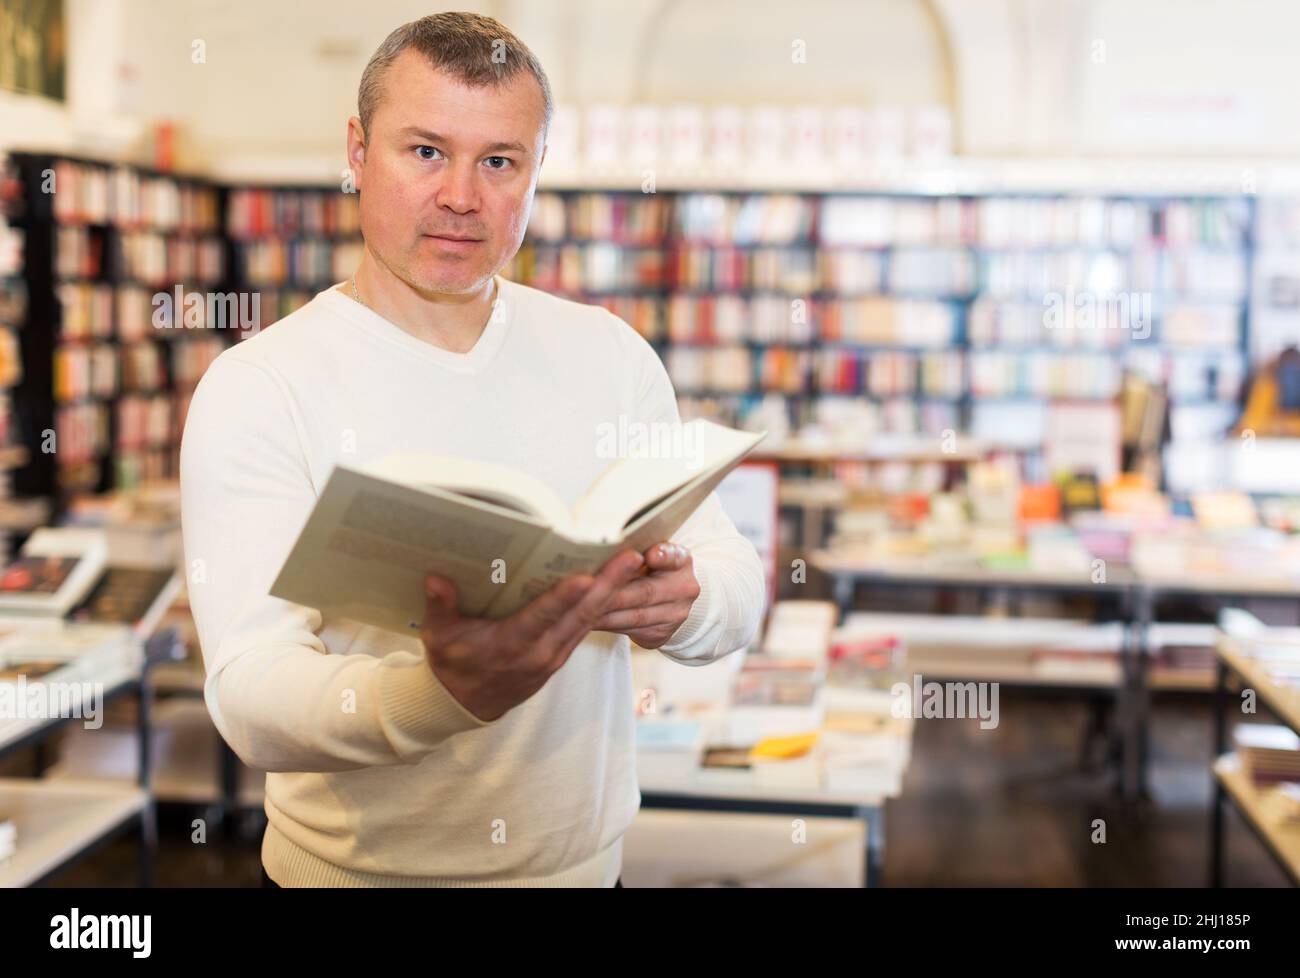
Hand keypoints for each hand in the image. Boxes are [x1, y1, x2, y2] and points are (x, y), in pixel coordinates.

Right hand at [420, 549, 644, 721]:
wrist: (465, 705)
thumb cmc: (452, 665)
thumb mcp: (438, 637)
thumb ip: (439, 607)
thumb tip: (436, 579)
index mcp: (509, 646)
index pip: (542, 618)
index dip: (564, 598)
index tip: (586, 577)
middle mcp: (539, 653)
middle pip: (579, 616)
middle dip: (608, 585)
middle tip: (631, 558)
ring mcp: (554, 657)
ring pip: (589, 621)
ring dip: (612, 592)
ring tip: (631, 564)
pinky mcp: (560, 657)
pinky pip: (585, 628)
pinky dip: (602, 606)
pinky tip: (615, 584)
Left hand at [591, 542, 699, 649]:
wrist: (670, 599)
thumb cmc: (650, 567)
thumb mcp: (651, 550)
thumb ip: (636, 548)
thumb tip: (603, 546)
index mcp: (681, 561)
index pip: (673, 557)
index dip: (661, 556)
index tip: (649, 555)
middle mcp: (684, 588)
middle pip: (645, 591)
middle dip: (612, 592)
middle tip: (585, 588)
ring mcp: (675, 615)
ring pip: (635, 616)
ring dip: (605, 613)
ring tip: (580, 607)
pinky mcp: (662, 634)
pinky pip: (630, 630)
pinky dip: (607, 625)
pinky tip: (588, 620)